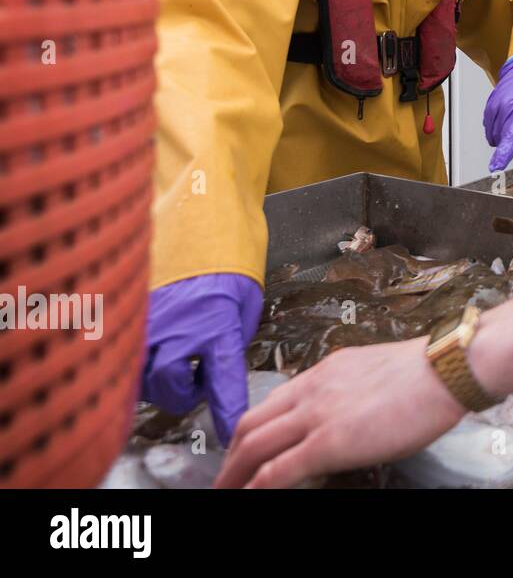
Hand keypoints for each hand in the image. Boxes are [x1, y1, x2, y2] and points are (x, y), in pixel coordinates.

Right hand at [141, 273, 262, 445]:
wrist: (197, 222)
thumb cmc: (227, 262)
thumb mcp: (246, 304)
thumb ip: (233, 340)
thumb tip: (220, 366)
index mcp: (217, 326)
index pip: (223, 383)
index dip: (225, 411)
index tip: (229, 428)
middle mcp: (179, 330)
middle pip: (171, 388)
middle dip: (184, 393)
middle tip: (197, 377)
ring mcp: (149, 324)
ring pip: (144, 377)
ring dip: (161, 378)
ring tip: (178, 357)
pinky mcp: (129, 316)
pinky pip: (128, 355)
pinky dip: (140, 361)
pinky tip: (156, 346)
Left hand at [215, 337, 464, 487]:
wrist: (443, 368)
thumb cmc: (424, 372)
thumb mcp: (372, 372)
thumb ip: (347, 390)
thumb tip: (343, 414)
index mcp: (322, 373)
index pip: (270, 402)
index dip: (251, 430)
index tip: (243, 448)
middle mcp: (311, 390)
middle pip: (251, 424)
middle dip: (231, 456)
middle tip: (223, 479)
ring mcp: (317, 415)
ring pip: (254, 446)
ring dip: (234, 474)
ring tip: (225, 493)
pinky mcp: (328, 442)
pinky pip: (278, 470)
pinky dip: (257, 487)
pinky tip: (250, 497)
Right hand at [484, 54, 512, 171]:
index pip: (511, 136)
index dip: (504, 154)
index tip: (496, 166)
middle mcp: (504, 108)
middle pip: (503, 142)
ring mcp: (494, 107)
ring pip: (494, 138)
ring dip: (507, 142)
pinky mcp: (488, 107)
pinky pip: (490, 130)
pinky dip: (499, 134)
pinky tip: (511, 125)